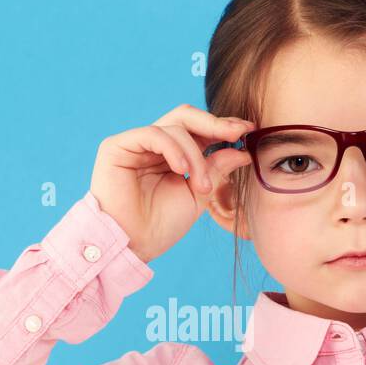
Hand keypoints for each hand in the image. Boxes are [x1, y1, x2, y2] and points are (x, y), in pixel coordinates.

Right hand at [90, 104, 254, 262]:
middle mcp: (152, 145)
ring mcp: (134, 143)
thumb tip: (243, 151)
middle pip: (186, 118)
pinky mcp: (117, 146)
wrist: (132, 246)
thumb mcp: (198, 195)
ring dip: (195, 156)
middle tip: (237, 133)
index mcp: (171, 155)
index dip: (222, 127)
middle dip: (215, 124)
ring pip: (175, 127)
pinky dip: (174, 149)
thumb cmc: (161, 226)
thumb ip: (216, 169)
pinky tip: (182, 171)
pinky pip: (153, 134)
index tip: (248, 130)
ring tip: (201, 186)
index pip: (197, 130)